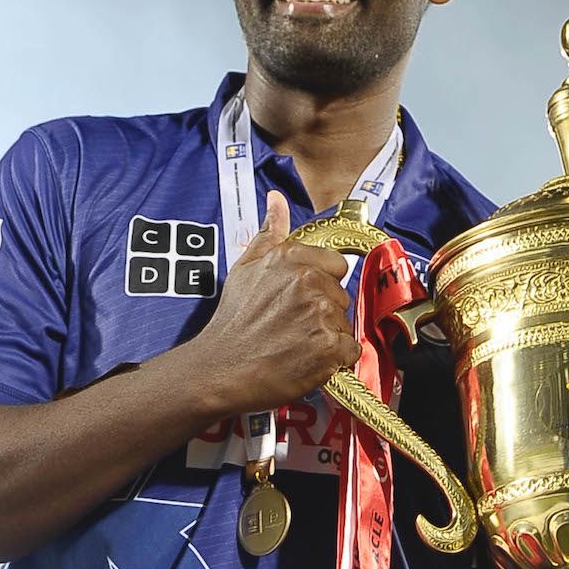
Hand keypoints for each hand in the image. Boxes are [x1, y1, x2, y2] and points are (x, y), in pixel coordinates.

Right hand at [193, 191, 360, 412]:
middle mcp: (308, 281)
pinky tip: (308, 360)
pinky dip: (334, 360)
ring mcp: (320, 314)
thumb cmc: (231, 322)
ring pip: (344, 323)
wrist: (220, 368)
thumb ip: (268, 233)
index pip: (335, 264)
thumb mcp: (245, 268)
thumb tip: (276, 200)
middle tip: (294, 327)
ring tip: (296, 345)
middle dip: (324, 313)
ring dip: (327, 337)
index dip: (322, 285)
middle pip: (340, 296)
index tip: (302, 301)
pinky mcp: (328, 346)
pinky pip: (349, 350)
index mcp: (291, 259)